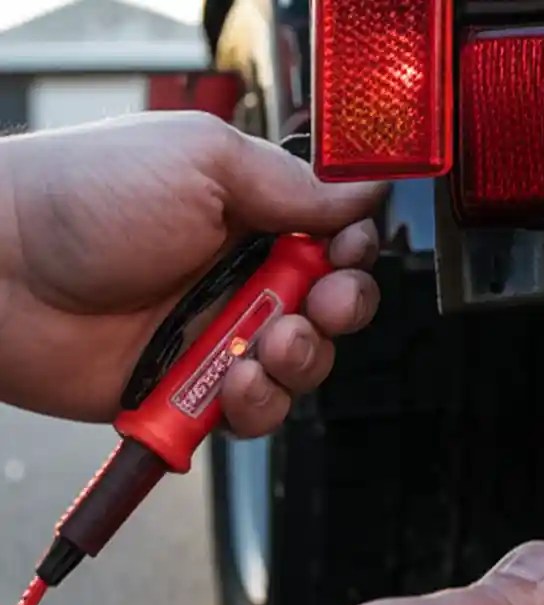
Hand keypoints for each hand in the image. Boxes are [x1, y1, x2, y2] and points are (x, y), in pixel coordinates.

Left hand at [0, 112, 384, 433]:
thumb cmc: (84, 197)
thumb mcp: (203, 160)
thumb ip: (294, 182)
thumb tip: (366, 192)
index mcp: (253, 213)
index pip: (336, 238)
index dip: (354, 252)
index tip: (347, 253)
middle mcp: (243, 275)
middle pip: (334, 306)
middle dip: (342, 308)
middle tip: (322, 305)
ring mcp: (219, 335)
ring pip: (303, 365)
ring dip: (302, 360)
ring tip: (270, 346)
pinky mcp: (192, 392)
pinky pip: (254, 412)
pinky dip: (256, 404)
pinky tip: (235, 382)